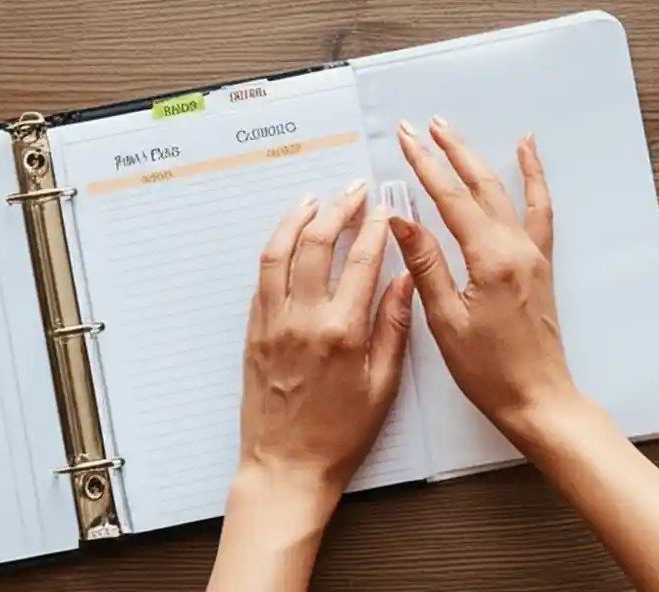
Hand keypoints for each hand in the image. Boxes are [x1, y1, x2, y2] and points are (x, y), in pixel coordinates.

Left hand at [238, 183, 413, 495]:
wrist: (286, 467)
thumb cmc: (341, 434)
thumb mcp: (384, 385)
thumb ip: (395, 327)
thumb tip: (405, 279)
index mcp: (343, 332)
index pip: (363, 261)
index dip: (376, 228)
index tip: (386, 210)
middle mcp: (303, 319)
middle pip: (318, 244)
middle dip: (338, 209)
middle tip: (354, 191)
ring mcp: (272, 322)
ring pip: (279, 252)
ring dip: (297, 218)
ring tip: (315, 199)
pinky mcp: (253, 331)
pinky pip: (261, 278)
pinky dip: (276, 249)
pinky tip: (289, 237)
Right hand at [389, 117, 579, 435]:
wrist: (538, 398)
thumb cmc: (489, 370)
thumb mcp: (445, 320)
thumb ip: (426, 265)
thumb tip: (401, 219)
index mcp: (491, 260)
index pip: (451, 200)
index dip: (426, 166)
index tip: (406, 139)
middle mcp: (517, 248)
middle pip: (479, 185)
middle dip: (449, 152)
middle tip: (423, 125)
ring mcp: (533, 253)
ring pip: (505, 191)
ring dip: (479, 159)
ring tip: (456, 132)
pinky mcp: (540, 264)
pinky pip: (539, 209)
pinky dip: (533, 178)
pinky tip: (528, 153)